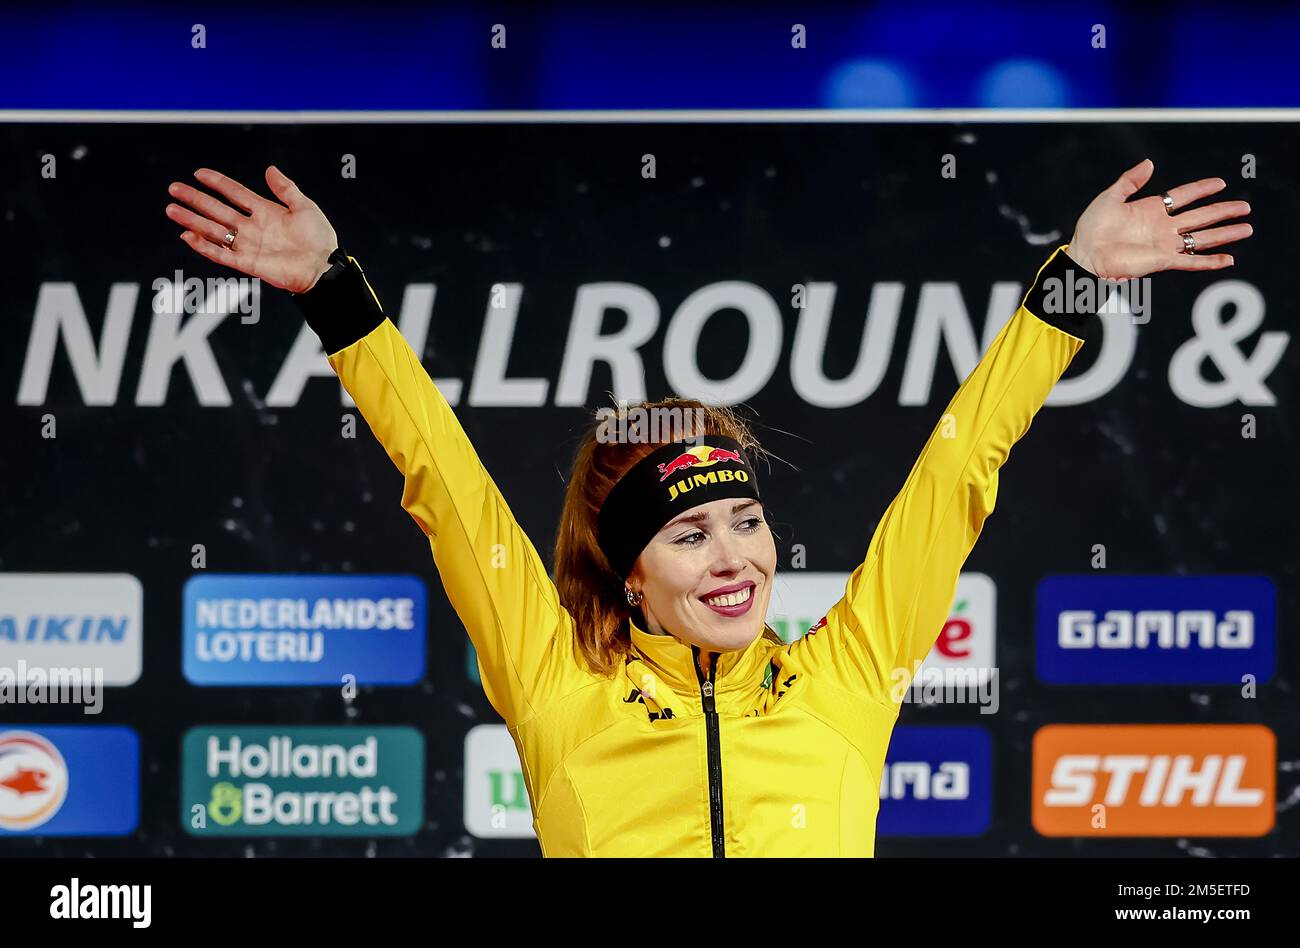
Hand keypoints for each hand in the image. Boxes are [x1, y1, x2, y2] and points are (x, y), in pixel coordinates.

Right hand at [165, 166, 337, 292]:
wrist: (324, 267)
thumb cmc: (319, 239)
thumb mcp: (304, 207)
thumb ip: (286, 189)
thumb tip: (269, 169)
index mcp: (265, 212)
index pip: (235, 193)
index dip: (218, 183)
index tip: (199, 173)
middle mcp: (252, 228)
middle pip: (217, 210)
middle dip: (195, 200)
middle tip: (173, 189)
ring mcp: (248, 245)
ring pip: (214, 231)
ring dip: (192, 221)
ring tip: (172, 210)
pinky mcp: (248, 263)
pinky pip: (221, 254)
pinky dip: (204, 246)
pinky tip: (188, 236)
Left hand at [1066, 158, 1251, 280]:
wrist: (1085, 254)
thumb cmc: (1092, 227)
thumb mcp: (1110, 197)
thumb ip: (1130, 180)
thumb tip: (1149, 163)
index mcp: (1152, 209)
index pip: (1184, 196)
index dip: (1202, 189)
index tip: (1220, 183)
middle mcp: (1162, 227)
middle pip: (1201, 216)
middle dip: (1223, 211)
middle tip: (1245, 207)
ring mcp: (1164, 244)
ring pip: (1201, 238)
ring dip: (1224, 234)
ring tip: (1246, 228)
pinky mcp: (1161, 261)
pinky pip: (1190, 261)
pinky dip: (1208, 261)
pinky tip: (1228, 260)